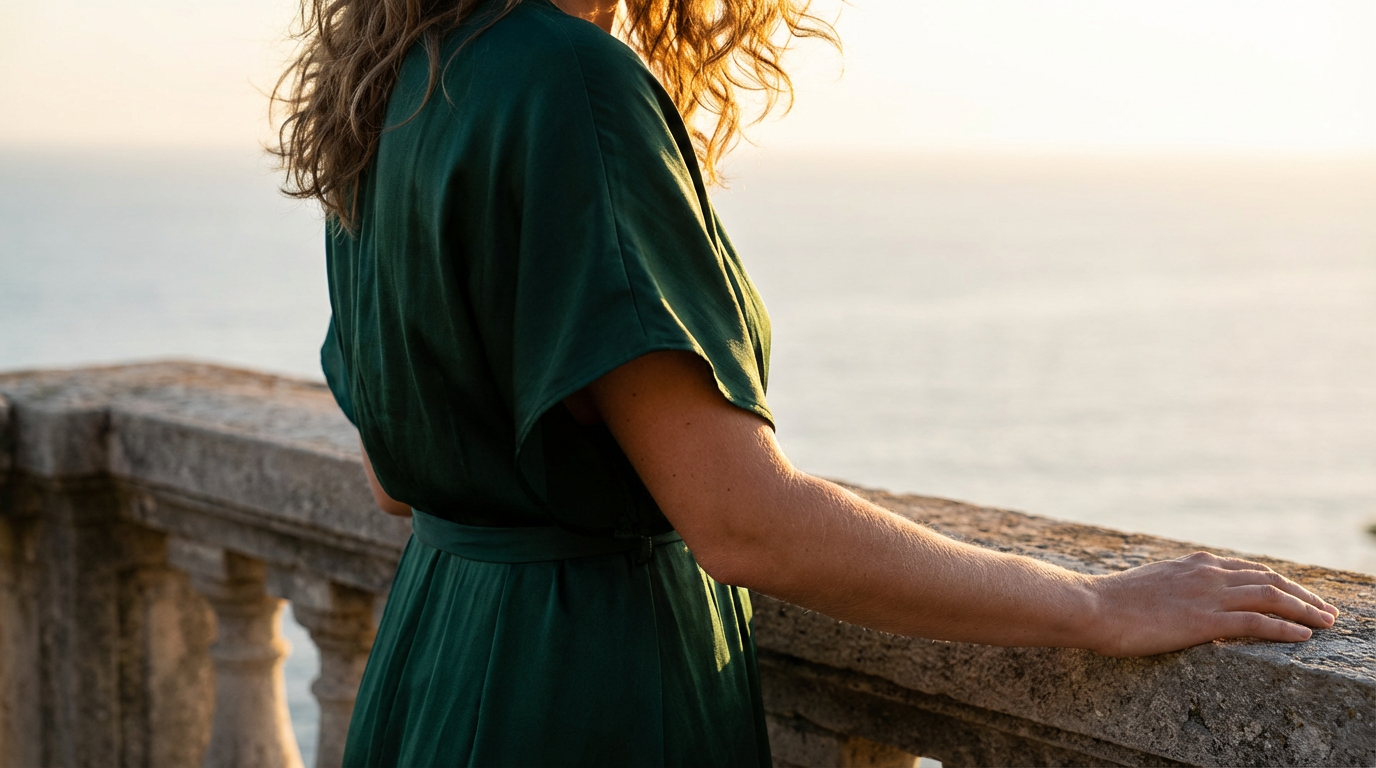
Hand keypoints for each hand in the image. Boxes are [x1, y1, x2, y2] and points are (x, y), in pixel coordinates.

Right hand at [1088, 551, 1338, 656]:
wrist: (1092, 606)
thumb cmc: (1112, 601)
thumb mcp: (1152, 582)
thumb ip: (1177, 584)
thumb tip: (1185, 595)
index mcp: (1195, 563)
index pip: (1250, 568)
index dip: (1280, 582)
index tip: (1299, 594)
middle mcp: (1207, 572)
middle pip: (1269, 578)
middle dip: (1303, 594)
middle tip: (1326, 610)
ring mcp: (1207, 595)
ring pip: (1271, 596)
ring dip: (1305, 609)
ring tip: (1326, 623)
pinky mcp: (1204, 620)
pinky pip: (1256, 622)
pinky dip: (1285, 628)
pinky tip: (1303, 636)